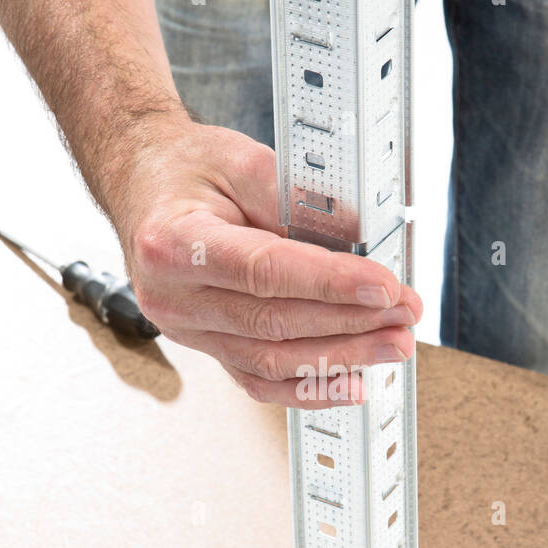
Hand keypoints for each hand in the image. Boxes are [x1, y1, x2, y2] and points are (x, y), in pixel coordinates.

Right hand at [112, 120, 421, 407]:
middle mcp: (173, 297)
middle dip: (351, 322)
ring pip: (271, 360)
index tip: (383, 285)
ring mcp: (186, 331)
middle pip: (273, 322)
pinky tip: (351, 382)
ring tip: (392, 344)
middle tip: (404, 313)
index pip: (264, 271)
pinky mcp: (205, 348)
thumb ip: (296, 199)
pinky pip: (258, 381)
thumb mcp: (240, 159)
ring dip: (341, 357)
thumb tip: (359, 238)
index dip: (330, 283)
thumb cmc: (186, 171)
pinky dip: (308, 388)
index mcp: (173, 243)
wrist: (143, 187)